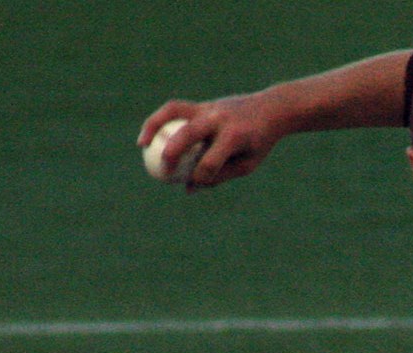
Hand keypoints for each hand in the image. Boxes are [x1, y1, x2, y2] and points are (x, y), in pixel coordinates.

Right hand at [137, 93, 284, 189]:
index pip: (211, 160)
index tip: (194, 184)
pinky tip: (148, 137)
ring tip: (142, 145)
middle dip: (173, 152)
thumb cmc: (258, 142)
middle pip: (190, 133)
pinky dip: (159, 120)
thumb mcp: (247, 164)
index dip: (201, 176)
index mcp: (235, 136)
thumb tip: (187, 188)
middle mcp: (219, 118)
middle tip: (163, 171)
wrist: (269, 109)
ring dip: (155, 126)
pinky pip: (175, 110)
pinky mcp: (201, 104)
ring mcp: (209, 107)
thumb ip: (219, 176)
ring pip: (175, 111)